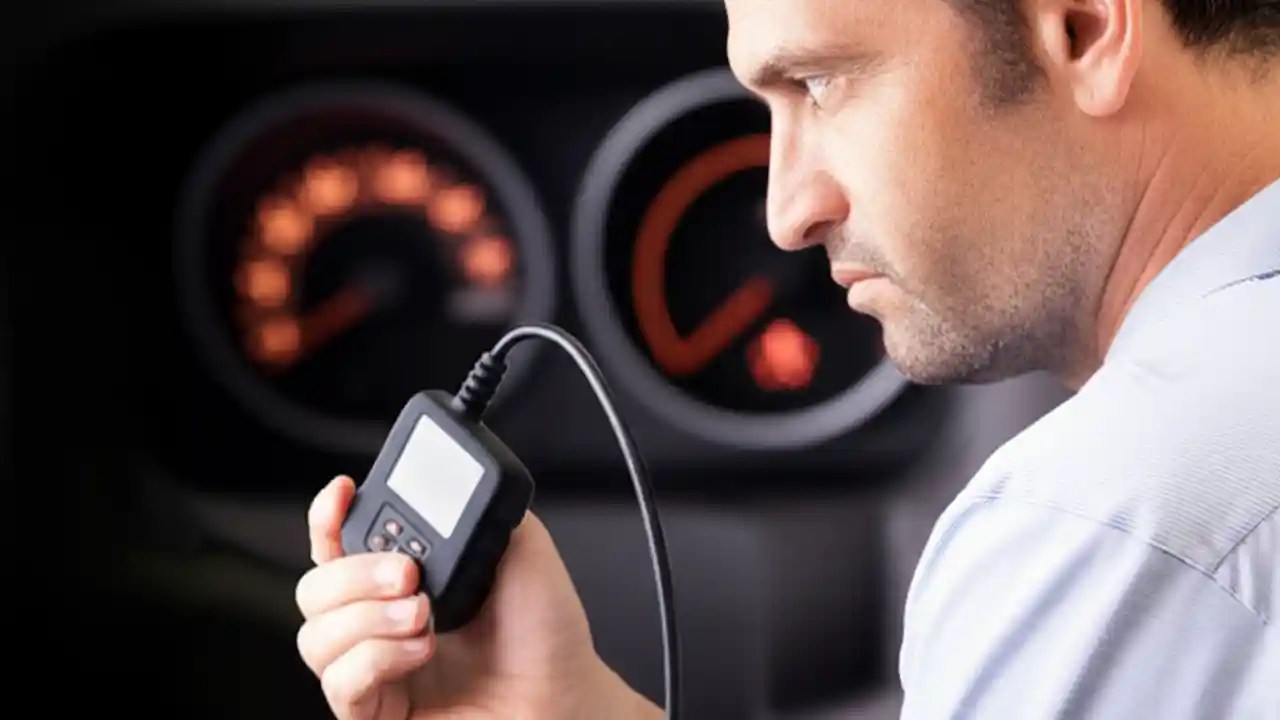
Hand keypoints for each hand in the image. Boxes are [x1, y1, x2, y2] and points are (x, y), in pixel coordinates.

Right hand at [294, 475, 661, 719]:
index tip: (344, 491)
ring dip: (365, 617)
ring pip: (315, 636)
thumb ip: (480, 512)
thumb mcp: (524, 550)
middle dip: (353, 571)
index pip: (340, 540)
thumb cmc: (548, 636)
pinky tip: (419, 651)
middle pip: (315, 587)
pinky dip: (374, 660)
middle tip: (407, 571)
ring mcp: (376, 669)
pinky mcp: (376, 714)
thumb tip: (451, 483)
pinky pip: (339, 684)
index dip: (327, 515)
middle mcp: (382, 621)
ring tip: (422, 615)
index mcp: (407, 576)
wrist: (564, 697)